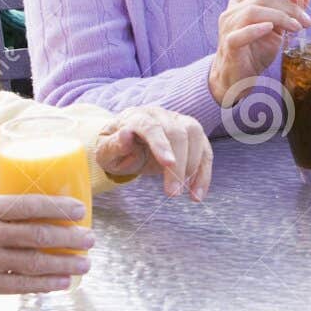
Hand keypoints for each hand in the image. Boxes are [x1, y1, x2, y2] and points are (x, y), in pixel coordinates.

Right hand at [0, 195, 92, 300]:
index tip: (79, 210)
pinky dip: (46, 284)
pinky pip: (21, 285)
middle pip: (39, 235)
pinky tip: (62, 283)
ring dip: (65, 264)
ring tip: (84, 264)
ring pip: (35, 262)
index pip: (30, 205)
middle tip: (90, 239)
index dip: (59, 207)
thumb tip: (32, 210)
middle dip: (70, 238)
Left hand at [96, 106, 212, 199]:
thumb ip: (114, 145)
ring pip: (195, 136)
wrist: (127, 143)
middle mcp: (160, 115)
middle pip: (177, 132)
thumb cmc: (115, 148)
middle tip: (173, 193)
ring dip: (195, 167)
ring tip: (189, 195)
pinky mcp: (191, 134)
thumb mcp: (105, 151)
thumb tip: (126, 135)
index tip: (168, 164)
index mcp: (137, 117)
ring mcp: (178, 121)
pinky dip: (204, 173)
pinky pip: (204, 150)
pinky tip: (197, 193)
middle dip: (179, 164)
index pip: (151, 126)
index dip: (161, 144)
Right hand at [208, 0, 310, 103]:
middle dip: (290, 7)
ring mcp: (228, 27)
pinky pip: (240, 34)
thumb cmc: (256, 51)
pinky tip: (270, 29)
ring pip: (253, 11)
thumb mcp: (276, 29)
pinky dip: (256, 29)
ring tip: (296, 28)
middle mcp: (233, 10)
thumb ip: (286, 12)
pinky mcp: (229, 45)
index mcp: (243, 1)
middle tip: (307, 21)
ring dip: (280, 17)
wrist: (238, 79)